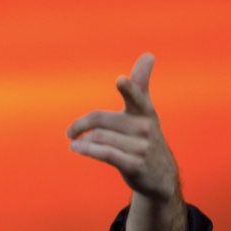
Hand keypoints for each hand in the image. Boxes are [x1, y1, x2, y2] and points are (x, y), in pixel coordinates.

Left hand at [66, 53, 179, 201]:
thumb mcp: (145, 112)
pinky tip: (76, 147)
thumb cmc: (146, 138)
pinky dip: (87, 150)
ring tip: (74, 142)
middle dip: (81, 125)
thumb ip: (140, 86)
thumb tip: (148, 54)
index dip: (128, 89)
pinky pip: (105, 154)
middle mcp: (145, 128)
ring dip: (82, 141)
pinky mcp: (134, 165)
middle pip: (101, 120)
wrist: (161, 176)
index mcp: (145, 112)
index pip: (136, 96)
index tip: (120, 80)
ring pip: (100, 138)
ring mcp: (141, 147)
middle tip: (70, 131)